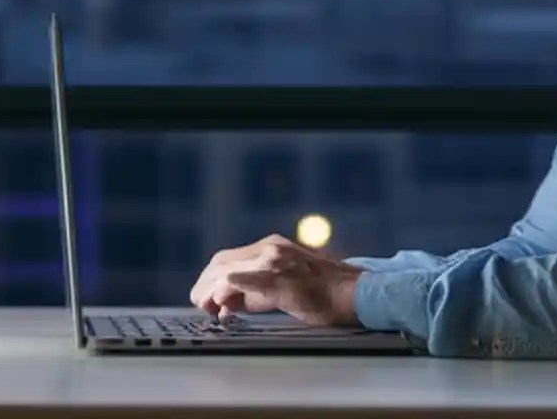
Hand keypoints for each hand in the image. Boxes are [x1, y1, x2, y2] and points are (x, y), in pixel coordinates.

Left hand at [189, 234, 361, 326]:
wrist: (356, 293)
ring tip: (208, 308)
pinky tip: (223, 308)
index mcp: (272, 246)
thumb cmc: (325, 294)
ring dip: (210, 290)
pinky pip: (240, 281)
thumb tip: (227, 305)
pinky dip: (225, 294)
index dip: (210, 279)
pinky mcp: (279, 279)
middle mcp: (270, 248)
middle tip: (200, 306)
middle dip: (204, 285)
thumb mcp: (286, 285)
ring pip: (225, 269)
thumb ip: (257, 292)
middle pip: (221, 261)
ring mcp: (274, 261)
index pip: (227, 258)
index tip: (205, 299)